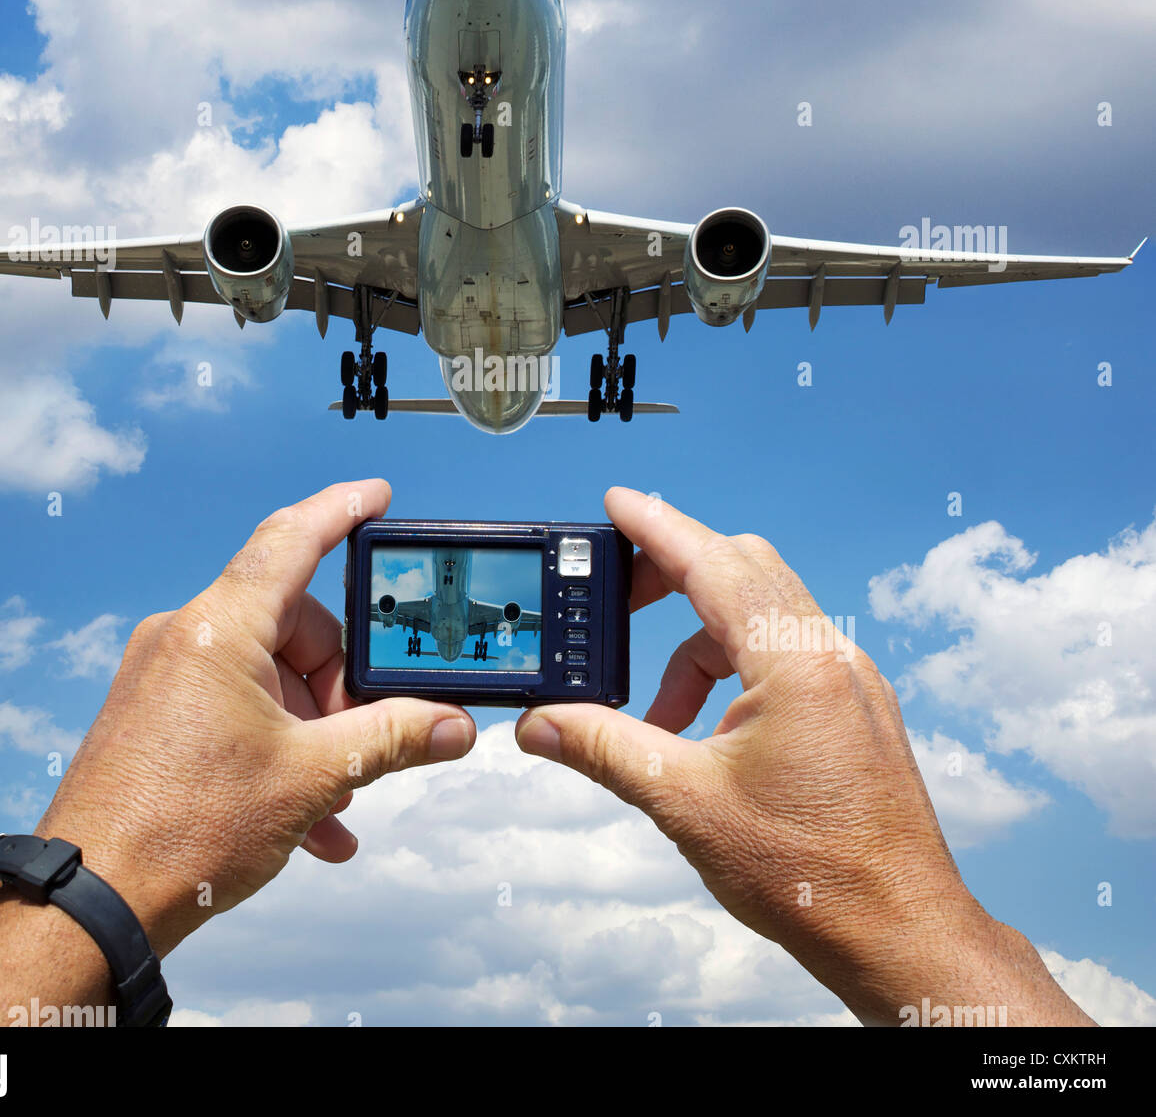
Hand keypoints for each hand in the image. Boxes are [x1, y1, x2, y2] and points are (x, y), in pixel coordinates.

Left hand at [35, 477, 475, 955]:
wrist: (86, 906)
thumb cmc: (182, 831)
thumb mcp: (310, 779)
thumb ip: (391, 739)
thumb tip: (452, 725)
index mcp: (218, 629)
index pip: (291, 539)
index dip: (342, 510)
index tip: (378, 495)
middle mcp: (185, 638)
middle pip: (293, 625)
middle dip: (343, 682)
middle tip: (375, 732)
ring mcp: (165, 678)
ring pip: (269, 678)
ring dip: (317, 730)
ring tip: (342, 798)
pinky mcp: (155, 718)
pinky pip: (236, 712)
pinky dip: (280, 751)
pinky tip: (313, 821)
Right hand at [515, 487, 1092, 1025]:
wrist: (901, 935)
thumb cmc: (810, 875)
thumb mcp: (684, 803)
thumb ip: (603, 747)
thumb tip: (537, 723)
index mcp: (795, 665)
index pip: (714, 564)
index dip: (658, 528)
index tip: (617, 502)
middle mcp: (831, 656)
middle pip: (744, 570)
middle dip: (672, 575)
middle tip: (615, 600)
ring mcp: (851, 680)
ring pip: (763, 613)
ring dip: (697, 641)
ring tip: (657, 711)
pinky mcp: (856, 706)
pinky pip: (784, 651)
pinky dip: (731, 668)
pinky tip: (703, 726)